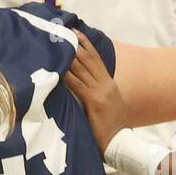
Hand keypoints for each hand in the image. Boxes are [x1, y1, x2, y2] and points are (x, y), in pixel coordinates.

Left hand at [64, 30, 130, 152]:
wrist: (118, 144)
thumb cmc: (109, 127)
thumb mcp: (106, 103)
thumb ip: (94, 90)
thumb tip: (80, 79)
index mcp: (109, 83)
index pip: (96, 58)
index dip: (85, 44)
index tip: (75, 31)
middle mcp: (106, 84)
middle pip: (88, 59)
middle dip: (75, 44)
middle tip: (61, 30)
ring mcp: (100, 92)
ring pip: (81, 69)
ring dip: (68, 55)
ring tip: (57, 43)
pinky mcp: (94, 102)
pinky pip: (77, 85)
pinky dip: (67, 75)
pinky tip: (58, 68)